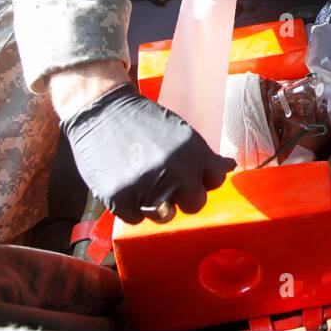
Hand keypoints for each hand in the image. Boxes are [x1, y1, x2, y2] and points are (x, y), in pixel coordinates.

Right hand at [60, 83, 233, 223]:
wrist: (101, 111)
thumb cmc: (143, 121)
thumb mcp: (180, 132)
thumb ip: (202, 155)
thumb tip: (229, 166)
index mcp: (193, 151)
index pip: (216, 180)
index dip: (202, 178)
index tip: (189, 173)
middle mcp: (174, 170)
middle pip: (195, 204)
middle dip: (183, 196)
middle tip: (166, 181)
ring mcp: (146, 187)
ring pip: (165, 216)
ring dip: (156, 204)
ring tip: (142, 180)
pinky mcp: (120, 199)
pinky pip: (136, 219)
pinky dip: (130, 206)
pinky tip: (125, 183)